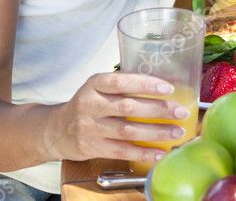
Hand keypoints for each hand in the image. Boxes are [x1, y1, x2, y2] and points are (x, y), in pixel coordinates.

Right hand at [44, 73, 189, 164]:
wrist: (55, 130)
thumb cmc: (86, 104)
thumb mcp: (98, 87)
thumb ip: (123, 85)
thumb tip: (163, 86)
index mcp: (94, 84)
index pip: (121, 82)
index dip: (145, 85)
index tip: (168, 88)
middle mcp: (90, 105)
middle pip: (128, 107)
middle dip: (158, 110)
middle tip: (181, 112)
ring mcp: (90, 128)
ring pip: (127, 131)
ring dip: (155, 133)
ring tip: (177, 132)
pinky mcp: (91, 148)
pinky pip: (121, 151)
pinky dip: (143, 153)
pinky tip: (159, 153)